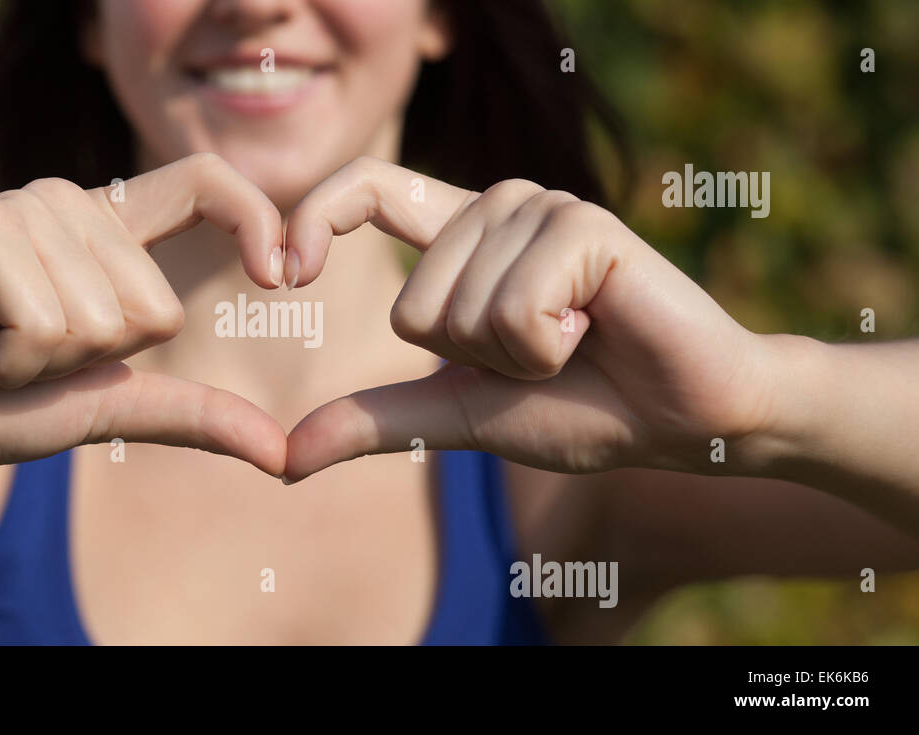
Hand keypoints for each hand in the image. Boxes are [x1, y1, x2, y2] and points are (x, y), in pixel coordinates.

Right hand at [0, 153, 286, 473]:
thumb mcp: (104, 407)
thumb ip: (190, 414)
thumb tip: (282, 454)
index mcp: (108, 231)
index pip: (205, 183)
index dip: (257, 218)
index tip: (284, 277)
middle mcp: (71, 204)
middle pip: (155, 306)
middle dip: (91, 361)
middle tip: (22, 348)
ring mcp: (26, 208)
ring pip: (103, 319)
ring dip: (42, 364)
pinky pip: (49, 322)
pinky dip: (9, 358)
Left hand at [283, 157, 782, 480]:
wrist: (686, 420)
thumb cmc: (581, 408)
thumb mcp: (461, 416)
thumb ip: (377, 423)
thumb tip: (281, 459)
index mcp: (464, 240)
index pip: (368, 188)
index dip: (317, 217)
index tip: (285, 275)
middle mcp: (498, 209)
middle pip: (414, 301)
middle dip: (475, 361)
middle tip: (544, 354)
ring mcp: (543, 209)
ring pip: (461, 308)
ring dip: (519, 358)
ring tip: (577, 341)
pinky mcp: (584, 225)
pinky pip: (515, 307)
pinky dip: (552, 349)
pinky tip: (600, 331)